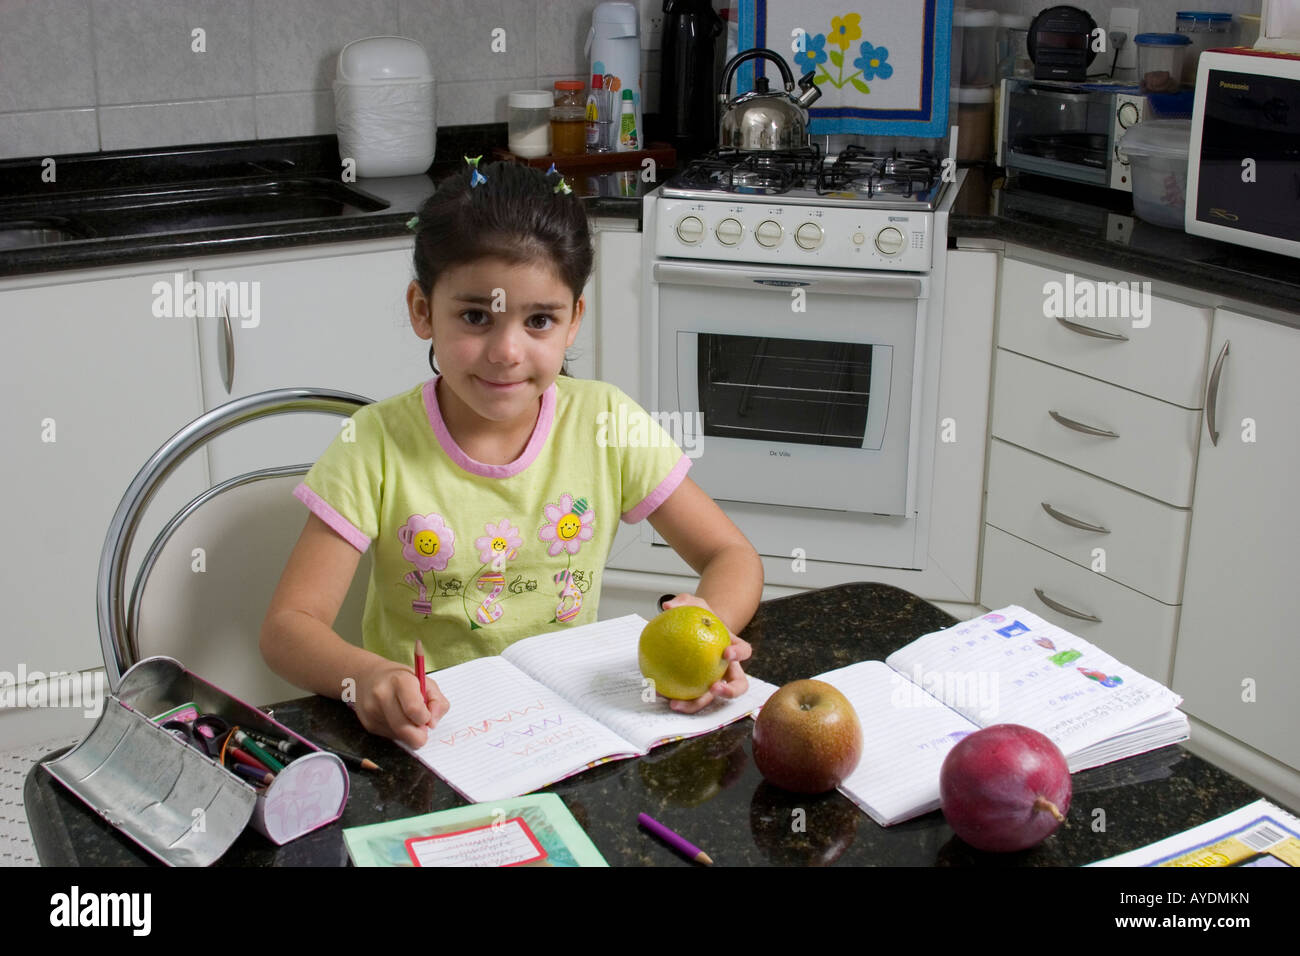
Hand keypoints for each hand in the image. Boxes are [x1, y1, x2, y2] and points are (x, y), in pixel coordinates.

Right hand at [353, 656, 450, 747]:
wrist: (369, 676)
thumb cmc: (402, 679)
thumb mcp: (426, 681)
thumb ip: (437, 702)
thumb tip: (432, 723)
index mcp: (400, 681)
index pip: (414, 709)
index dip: (425, 718)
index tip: (427, 716)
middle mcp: (382, 695)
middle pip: (404, 729)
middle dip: (419, 734)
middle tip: (422, 724)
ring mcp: (372, 711)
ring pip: (399, 736)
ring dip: (409, 732)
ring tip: (407, 716)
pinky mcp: (368, 724)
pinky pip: (390, 737)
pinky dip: (398, 732)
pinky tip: (396, 718)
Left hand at [660, 593, 751, 713]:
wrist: (695, 629)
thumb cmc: (699, 617)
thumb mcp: (694, 604)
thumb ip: (684, 602)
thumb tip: (668, 606)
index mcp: (732, 648)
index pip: (744, 651)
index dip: (739, 654)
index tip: (727, 653)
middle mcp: (728, 669)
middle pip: (738, 686)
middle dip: (729, 691)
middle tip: (714, 689)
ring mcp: (714, 681)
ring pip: (712, 699)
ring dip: (697, 704)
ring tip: (677, 704)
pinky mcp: (697, 688)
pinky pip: (689, 696)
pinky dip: (675, 697)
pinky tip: (657, 693)